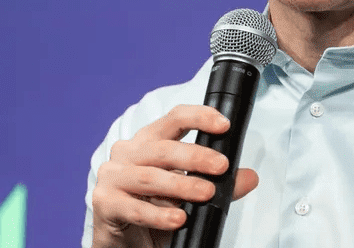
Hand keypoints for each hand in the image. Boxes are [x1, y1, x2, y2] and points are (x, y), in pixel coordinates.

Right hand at [91, 104, 259, 247]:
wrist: (127, 243)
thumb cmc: (154, 210)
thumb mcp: (190, 195)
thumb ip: (219, 185)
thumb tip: (249, 177)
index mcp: (148, 141)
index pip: (174, 119)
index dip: (199, 117)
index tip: (224, 125)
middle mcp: (127, 153)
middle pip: (163, 148)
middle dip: (195, 156)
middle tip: (221, 167)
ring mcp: (112, 177)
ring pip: (150, 177)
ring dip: (181, 185)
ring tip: (205, 193)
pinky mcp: (104, 202)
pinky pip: (135, 208)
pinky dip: (159, 214)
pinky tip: (178, 219)